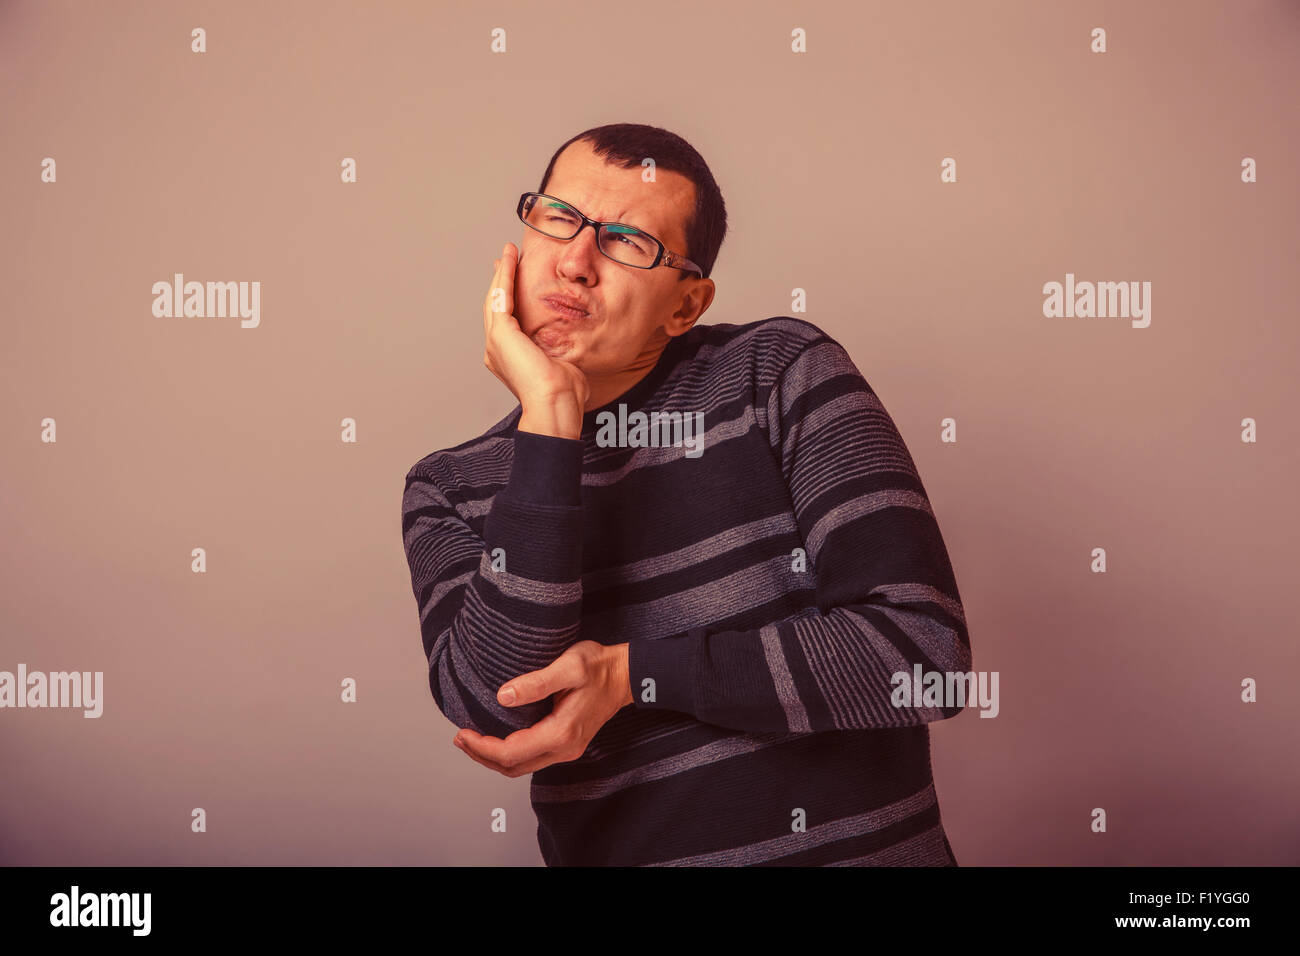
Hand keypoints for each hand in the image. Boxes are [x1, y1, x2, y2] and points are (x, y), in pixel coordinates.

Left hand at [452, 641, 632, 777]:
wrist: (625, 674)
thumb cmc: (599, 666)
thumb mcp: (568, 667)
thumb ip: (535, 683)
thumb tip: (502, 697)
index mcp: (561, 733)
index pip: (510, 752)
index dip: (481, 746)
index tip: (462, 731)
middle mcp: (564, 748)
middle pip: (512, 767)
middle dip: (482, 756)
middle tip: (459, 737)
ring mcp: (567, 749)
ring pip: (521, 766)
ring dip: (494, 757)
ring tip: (471, 740)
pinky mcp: (567, 743)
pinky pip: (532, 757)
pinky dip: (509, 753)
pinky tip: (498, 738)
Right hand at [484, 242, 589, 431]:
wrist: (555, 405)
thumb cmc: (564, 396)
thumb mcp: (564, 367)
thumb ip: (562, 355)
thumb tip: (573, 354)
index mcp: (509, 358)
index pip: (507, 320)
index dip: (509, 297)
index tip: (513, 279)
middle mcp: (496, 350)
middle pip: (496, 305)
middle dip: (501, 280)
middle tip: (505, 258)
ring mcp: (495, 342)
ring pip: (495, 297)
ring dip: (502, 272)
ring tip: (508, 252)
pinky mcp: (501, 334)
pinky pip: (501, 296)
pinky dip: (505, 275)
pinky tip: (510, 259)